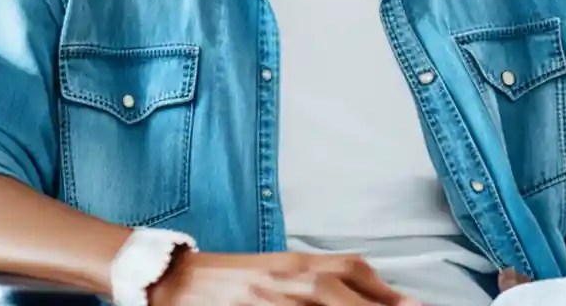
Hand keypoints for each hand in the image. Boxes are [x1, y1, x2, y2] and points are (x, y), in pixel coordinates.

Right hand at [148, 251, 422, 305]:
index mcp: (299, 264)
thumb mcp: (282, 269)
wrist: (176, 283)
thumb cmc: (234, 279)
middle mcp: (292, 282)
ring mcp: (274, 304)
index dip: (388, 293)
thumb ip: (324, 278)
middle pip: (347, 299)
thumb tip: (375, 294)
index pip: (355, 273)